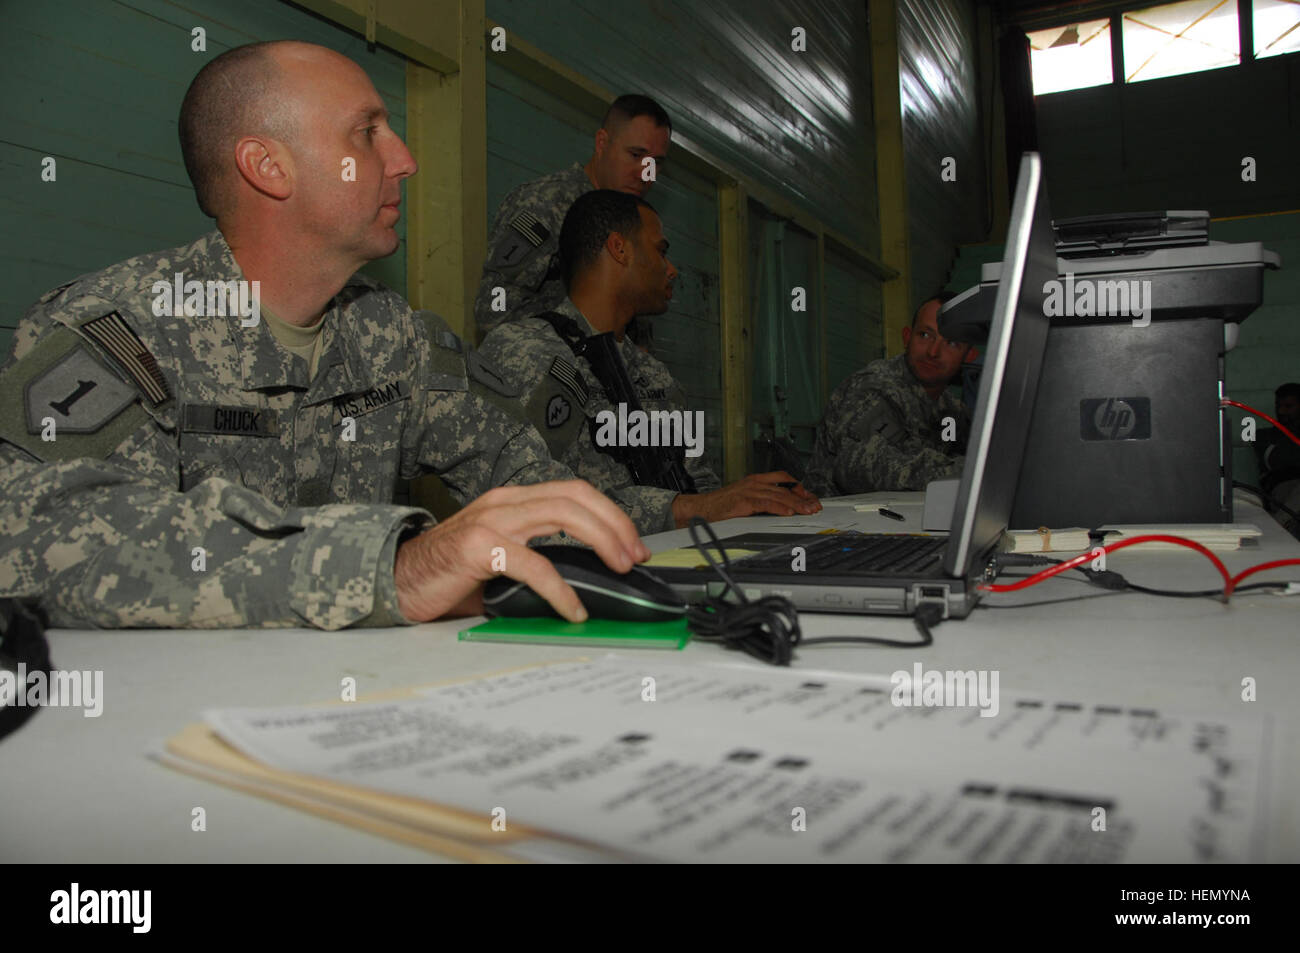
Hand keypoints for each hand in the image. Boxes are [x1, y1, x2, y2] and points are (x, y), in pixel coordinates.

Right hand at [394, 480, 649, 622]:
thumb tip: (587, 582)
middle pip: (575, 496)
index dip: (610, 514)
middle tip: (635, 556)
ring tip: (619, 568)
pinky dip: (560, 587)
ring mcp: (490, 521)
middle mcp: (504, 503)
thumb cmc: (447, 575)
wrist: (395, 581)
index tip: (634, 543)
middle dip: (615, 524)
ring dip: (601, 540)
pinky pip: (532, 563)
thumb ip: (537, 558)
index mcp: (512, 501)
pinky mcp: (477, 548)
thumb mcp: (500, 558)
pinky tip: (573, 608)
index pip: (573, 492)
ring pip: (562, 515)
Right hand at [671, 471, 821, 526]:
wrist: (699, 510)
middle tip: (815, 505)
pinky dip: (780, 508)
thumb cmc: (719, 507)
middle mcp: (754, 483)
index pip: (784, 479)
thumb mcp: (744, 500)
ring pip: (779, 496)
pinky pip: (766, 503)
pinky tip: (789, 513)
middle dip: (803, 497)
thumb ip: (761, 501)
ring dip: (796, 504)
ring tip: (808, 510)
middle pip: (785, 487)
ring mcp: (749, 491)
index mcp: (755, 481)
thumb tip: (780, 509)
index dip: (799, 488)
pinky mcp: (743, 502)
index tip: (810, 497)